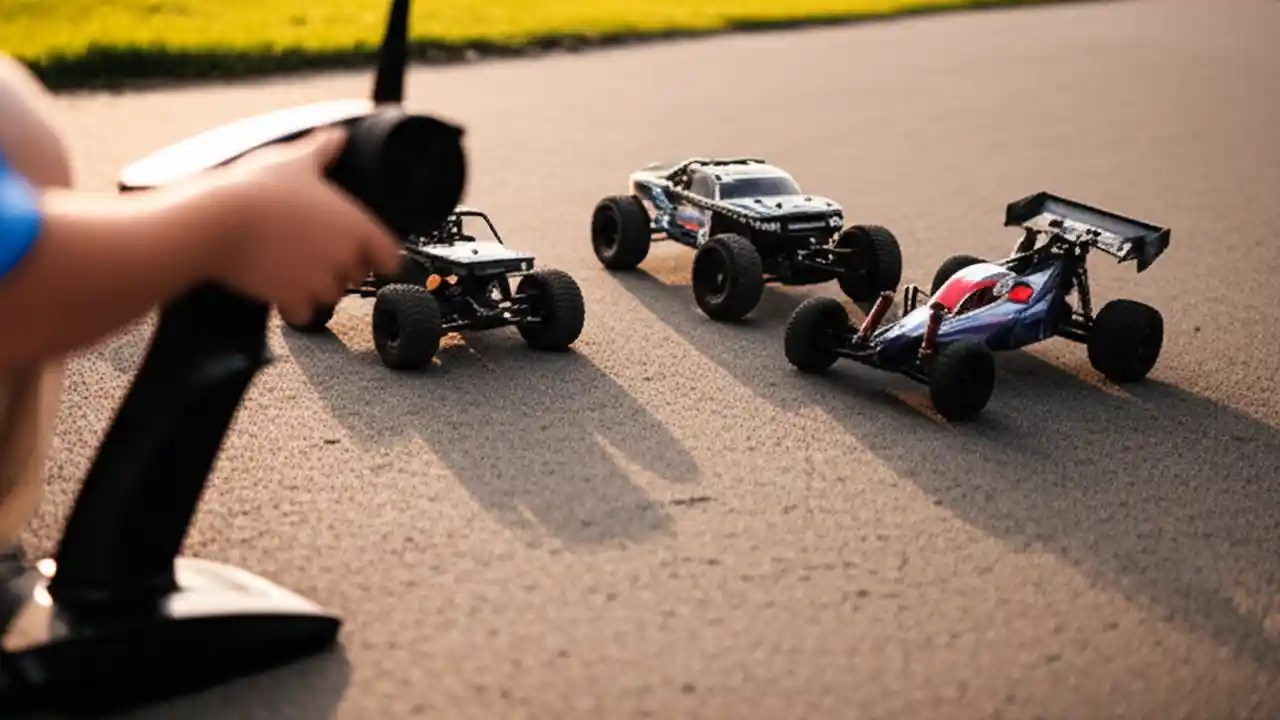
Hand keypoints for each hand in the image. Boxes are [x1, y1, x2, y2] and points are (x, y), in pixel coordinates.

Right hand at [207, 126, 402, 323]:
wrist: (217, 221)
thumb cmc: (257, 188)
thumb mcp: (294, 161)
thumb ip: (322, 150)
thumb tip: (338, 134)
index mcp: (356, 225)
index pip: (390, 256)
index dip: (375, 255)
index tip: (358, 251)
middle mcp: (346, 256)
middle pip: (357, 276)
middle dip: (338, 268)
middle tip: (309, 250)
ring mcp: (321, 280)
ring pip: (330, 295)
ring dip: (314, 287)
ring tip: (288, 263)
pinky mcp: (294, 299)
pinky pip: (304, 313)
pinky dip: (292, 306)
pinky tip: (275, 285)